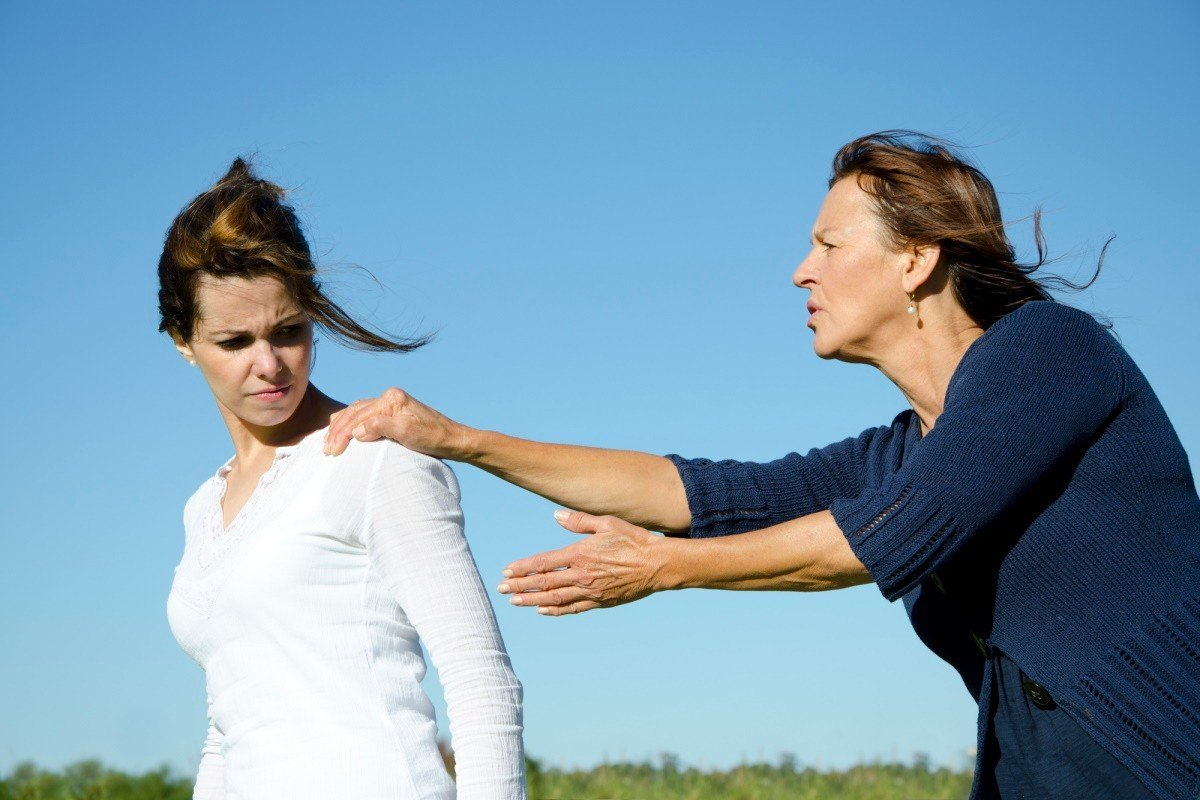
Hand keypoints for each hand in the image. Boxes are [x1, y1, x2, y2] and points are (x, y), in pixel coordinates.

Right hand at [323, 387, 472, 458]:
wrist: (453, 440)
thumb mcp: (407, 433)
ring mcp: (391, 404)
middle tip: (326, 450)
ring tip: (329, 441)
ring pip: (357, 412)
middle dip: (338, 431)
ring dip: (342, 426)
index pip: (359, 417)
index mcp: (391, 398)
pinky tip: (344, 430)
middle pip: (355, 413)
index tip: (331, 452)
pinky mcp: (394, 413)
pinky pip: (366, 415)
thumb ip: (380, 428)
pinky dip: (352, 423)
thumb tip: (356, 432)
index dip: (343, 435)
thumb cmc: (433, 437)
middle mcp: (389, 397)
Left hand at [497, 510, 672, 615]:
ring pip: (555, 599)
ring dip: (532, 600)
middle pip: (544, 583)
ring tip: (515, 601)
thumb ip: (579, 520)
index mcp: (581, 554)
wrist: (658, 564)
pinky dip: (556, 610)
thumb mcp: (606, 523)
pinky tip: (543, 610)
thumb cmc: (634, 539)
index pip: (544, 563)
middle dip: (520, 586)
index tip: (507, 571)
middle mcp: (582, 575)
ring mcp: (591, 591)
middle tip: (502, 589)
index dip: (523, 568)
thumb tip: (555, 515)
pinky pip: (573, 608)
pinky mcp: (601, 601)